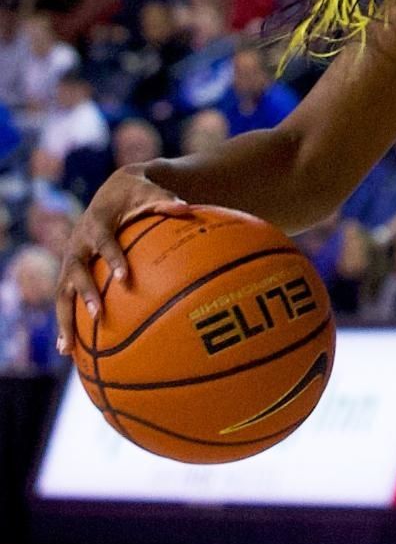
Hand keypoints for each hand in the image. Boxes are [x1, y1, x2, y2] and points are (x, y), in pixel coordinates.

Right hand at [56, 165, 192, 355]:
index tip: (124, 278)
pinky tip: (68, 352)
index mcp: (97, 224)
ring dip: (64, 320)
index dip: (112, 259)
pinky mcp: (70, 273)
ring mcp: (71, 260)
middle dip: (84, 293)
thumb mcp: (149, 192)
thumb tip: (186, 208)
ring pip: (62, 292)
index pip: (104, 242)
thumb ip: (165, 202)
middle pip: (74, 271)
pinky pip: (65, 301)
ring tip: (67, 349)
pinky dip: (65, 324)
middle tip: (97, 316)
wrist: (111, 192)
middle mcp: (78, 244)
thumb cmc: (136, 194)